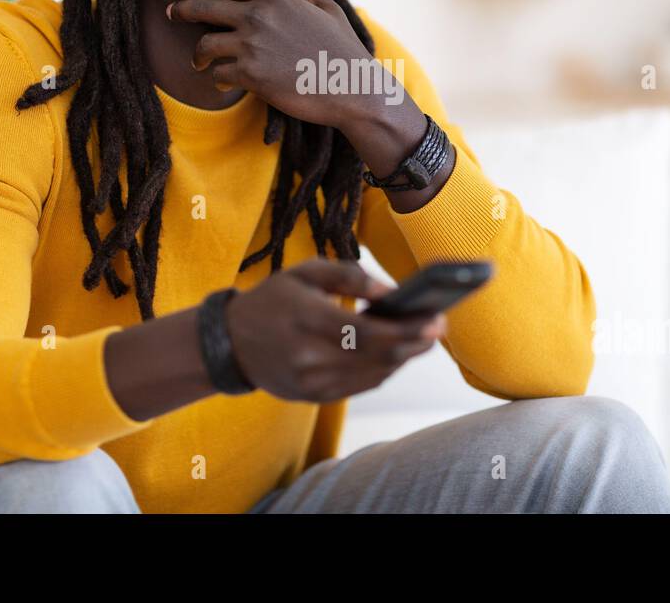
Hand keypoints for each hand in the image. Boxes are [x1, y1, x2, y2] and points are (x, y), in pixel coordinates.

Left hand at [164, 0, 373, 127]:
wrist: (350, 88)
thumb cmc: (341, 50)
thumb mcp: (328, 10)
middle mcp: (257, 15)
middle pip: (203, 7)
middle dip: (181, 9)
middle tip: (170, 12)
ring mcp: (251, 44)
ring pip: (205, 45)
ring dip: (199, 56)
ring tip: (199, 64)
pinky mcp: (250, 74)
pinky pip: (219, 74)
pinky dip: (218, 79)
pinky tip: (223, 81)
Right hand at [225, 258, 446, 402]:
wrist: (231, 344)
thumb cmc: (273, 300)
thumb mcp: (304, 272)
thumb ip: (349, 276)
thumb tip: (390, 291)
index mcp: (305, 318)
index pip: (366, 332)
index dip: (405, 330)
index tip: (435, 319)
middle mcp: (308, 356)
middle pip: (377, 358)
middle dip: (414, 343)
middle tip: (438, 326)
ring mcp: (311, 382)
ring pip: (373, 375)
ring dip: (403, 358)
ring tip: (423, 337)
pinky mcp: (314, 397)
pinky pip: (361, 386)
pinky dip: (384, 369)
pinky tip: (397, 353)